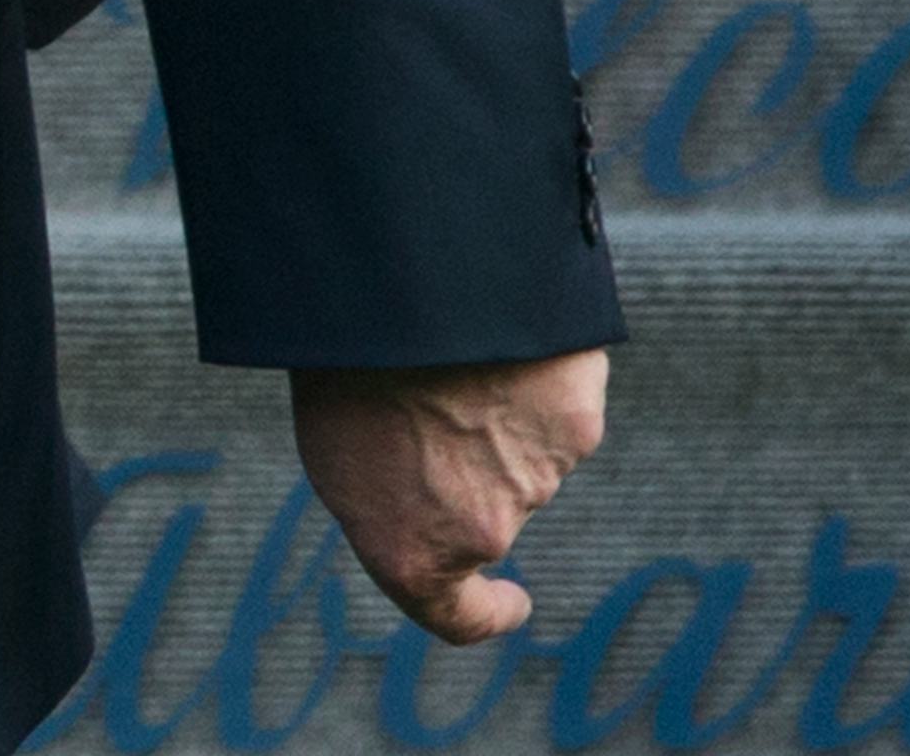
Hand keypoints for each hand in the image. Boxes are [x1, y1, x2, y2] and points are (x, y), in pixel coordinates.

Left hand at [290, 350, 607, 642]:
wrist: (392, 294)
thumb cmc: (337, 369)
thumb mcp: (333, 449)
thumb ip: (392, 501)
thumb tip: (436, 505)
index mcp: (409, 553)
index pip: (456, 615)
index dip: (483, 615)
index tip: (509, 601)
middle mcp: (482, 531)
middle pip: (481, 507)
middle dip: (456, 466)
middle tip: (410, 398)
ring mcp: (537, 479)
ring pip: (517, 453)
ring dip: (486, 417)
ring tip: (433, 354)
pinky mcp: (576, 423)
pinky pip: (551, 405)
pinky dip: (527, 379)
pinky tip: (484, 335)